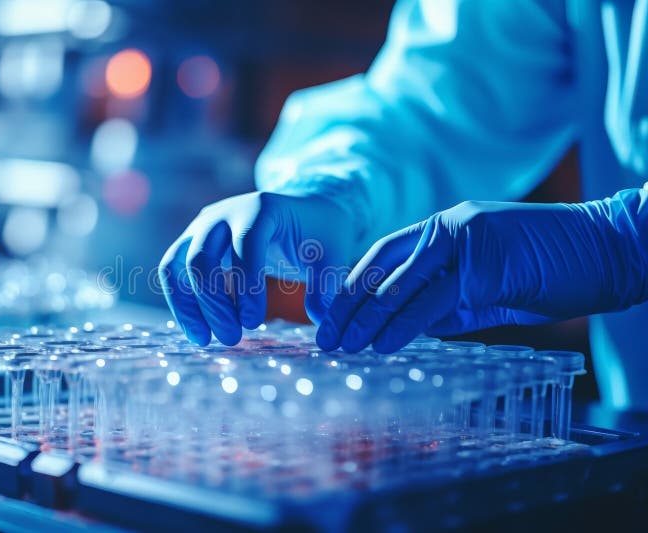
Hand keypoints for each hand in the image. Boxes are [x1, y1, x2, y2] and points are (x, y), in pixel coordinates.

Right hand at [160, 192, 356, 345]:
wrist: (299, 212)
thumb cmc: (317, 233)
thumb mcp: (332, 252)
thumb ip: (327, 284)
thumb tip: (318, 319)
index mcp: (260, 208)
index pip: (245, 244)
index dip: (246, 285)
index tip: (253, 322)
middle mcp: (223, 214)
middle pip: (201, 257)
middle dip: (213, 302)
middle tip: (232, 338)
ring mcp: (202, 228)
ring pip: (176, 265)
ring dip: (187, 305)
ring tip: (205, 340)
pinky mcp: (191, 244)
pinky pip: (173, 274)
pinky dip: (181, 303)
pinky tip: (199, 332)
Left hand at [317, 194, 647, 352]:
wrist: (609, 252)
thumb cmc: (550, 271)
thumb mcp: (485, 290)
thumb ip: (446, 304)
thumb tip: (407, 329)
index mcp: (443, 229)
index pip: (381, 257)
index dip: (351, 287)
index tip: (330, 318)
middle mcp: (446, 227)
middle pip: (380, 267)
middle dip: (347, 305)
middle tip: (324, 337)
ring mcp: (465, 239)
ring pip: (401, 282)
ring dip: (367, 318)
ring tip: (345, 347)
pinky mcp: (484, 261)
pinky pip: (434, 298)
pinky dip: (405, 323)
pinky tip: (384, 345)